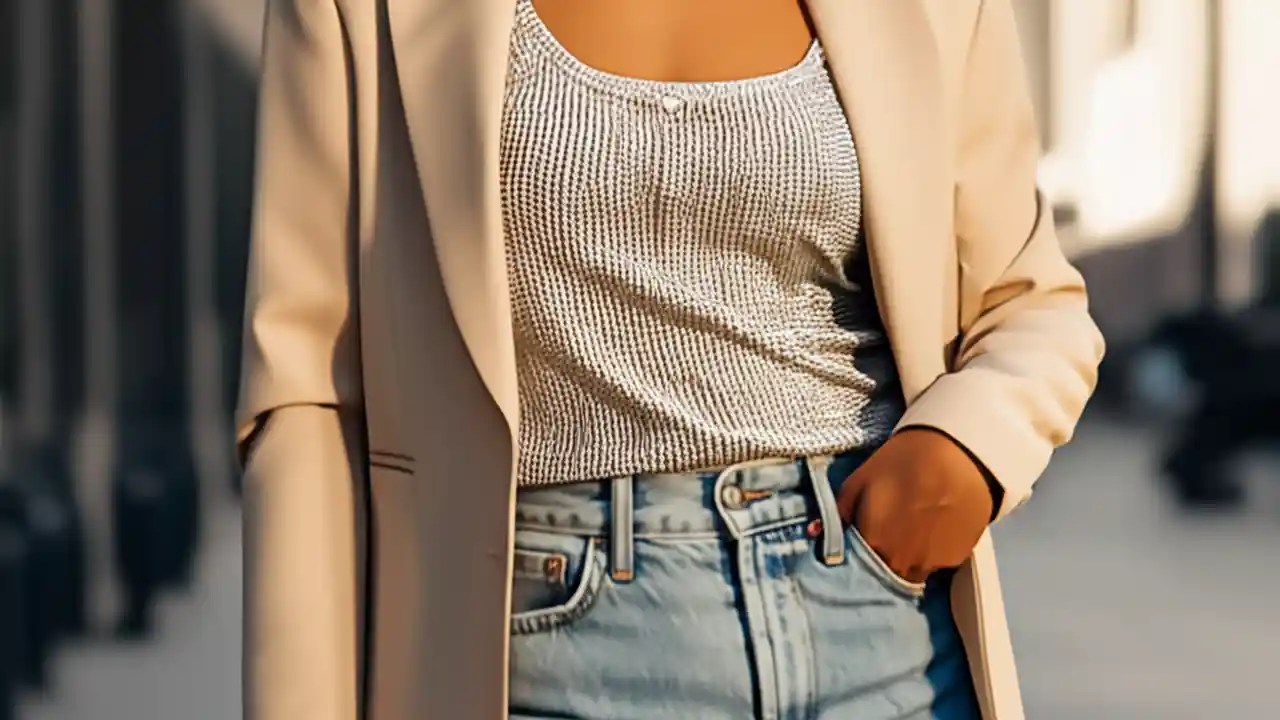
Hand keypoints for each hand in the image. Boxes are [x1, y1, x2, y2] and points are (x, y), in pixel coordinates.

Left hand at [837, 428, 994, 583]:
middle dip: (883, 559)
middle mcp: (902, 564)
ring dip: (909, 557)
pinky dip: (933, 550)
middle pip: (887, 573)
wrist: (958, 452)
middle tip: (889, 531)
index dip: (859, 557)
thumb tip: (816, 534)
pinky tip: (936, 525)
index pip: (858, 570)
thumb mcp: (859, 480)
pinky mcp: (958, 558)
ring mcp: (932, 564)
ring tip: (914, 527)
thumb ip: (838, 513)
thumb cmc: (902, 462)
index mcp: (874, 546)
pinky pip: (937, 562)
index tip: (862, 542)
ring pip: (913, 571)